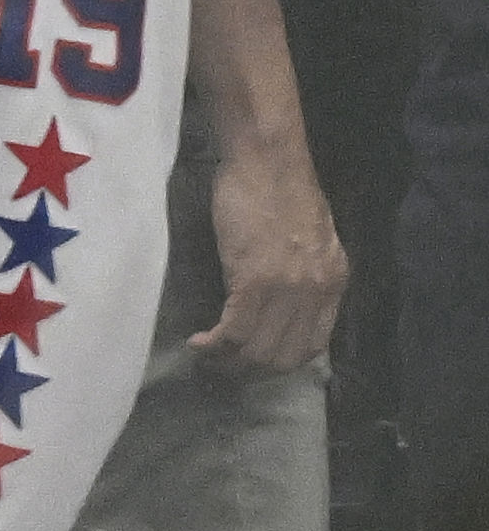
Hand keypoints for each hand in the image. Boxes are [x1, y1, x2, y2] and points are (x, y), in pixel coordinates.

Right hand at [186, 136, 347, 374]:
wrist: (267, 161)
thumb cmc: (280, 191)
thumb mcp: (309, 240)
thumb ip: (305, 274)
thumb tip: (284, 308)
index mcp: (333, 279)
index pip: (313, 345)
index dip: (280, 364)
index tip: (253, 362)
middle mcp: (315, 289)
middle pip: (283, 356)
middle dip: (249, 370)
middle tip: (223, 366)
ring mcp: (286, 287)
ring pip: (256, 350)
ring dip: (227, 361)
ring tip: (208, 355)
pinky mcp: (254, 281)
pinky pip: (232, 332)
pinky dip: (211, 345)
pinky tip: (198, 342)